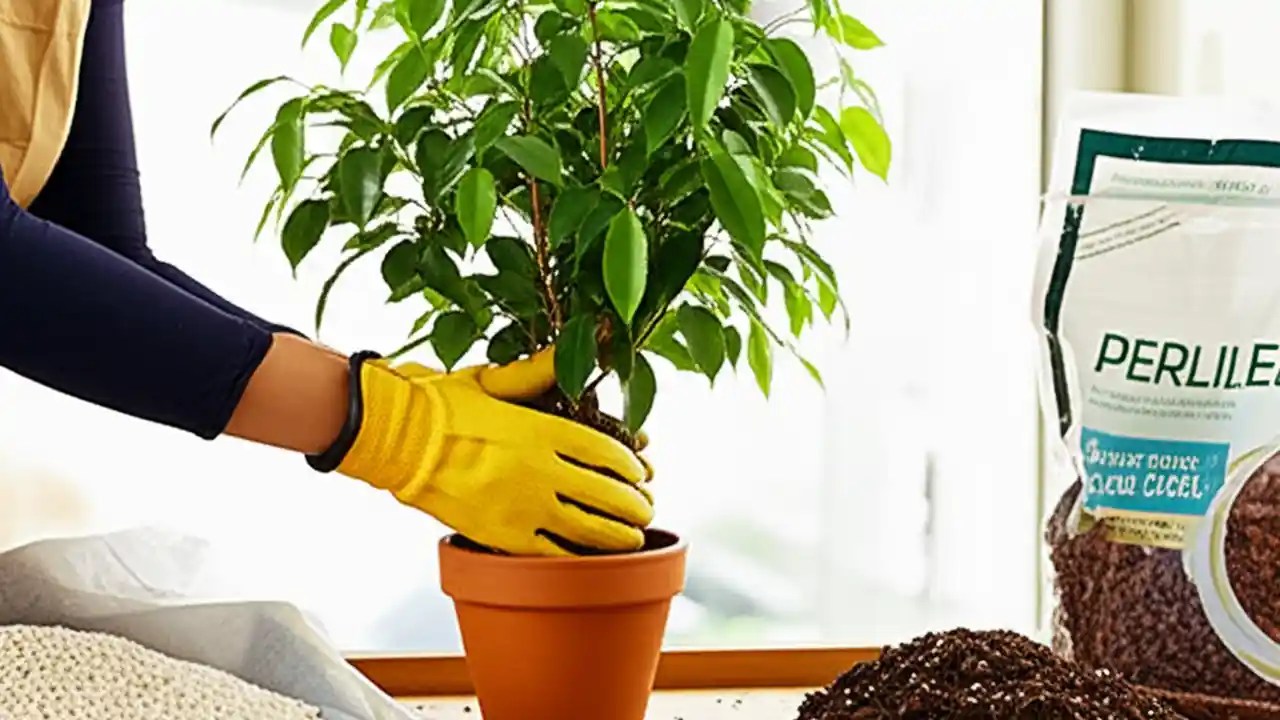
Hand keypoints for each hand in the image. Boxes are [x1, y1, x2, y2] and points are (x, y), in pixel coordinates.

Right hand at [311, 349, 653, 556]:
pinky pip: (551, 553)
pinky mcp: (502, 536)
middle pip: (606, 494)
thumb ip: (542, 369)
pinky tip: (589, 558)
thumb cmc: (441, 404)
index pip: (606, 451)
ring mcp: (523, 507)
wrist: (395, 439)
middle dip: (632, 505)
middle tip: (645, 508)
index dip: (630, 465)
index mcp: (543, 430)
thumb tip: (584, 337)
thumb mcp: (495, 380)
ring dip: (616, 534)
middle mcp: (541, 471)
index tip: (642, 471)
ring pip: (587, 529)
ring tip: (631, 536)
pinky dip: (576, 557)